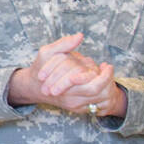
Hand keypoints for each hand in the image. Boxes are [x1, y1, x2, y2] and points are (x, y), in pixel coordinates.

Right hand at [9, 33, 126, 116]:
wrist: (33, 87)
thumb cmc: (40, 68)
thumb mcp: (47, 52)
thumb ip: (63, 44)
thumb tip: (80, 36)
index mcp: (66, 86)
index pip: (93, 86)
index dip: (105, 76)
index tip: (108, 65)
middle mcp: (71, 98)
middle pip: (98, 93)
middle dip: (107, 80)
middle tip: (109, 68)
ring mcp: (74, 105)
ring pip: (98, 99)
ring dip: (106, 87)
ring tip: (106, 73)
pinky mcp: (77, 108)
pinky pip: (96, 104)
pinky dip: (102, 93)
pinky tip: (99, 80)